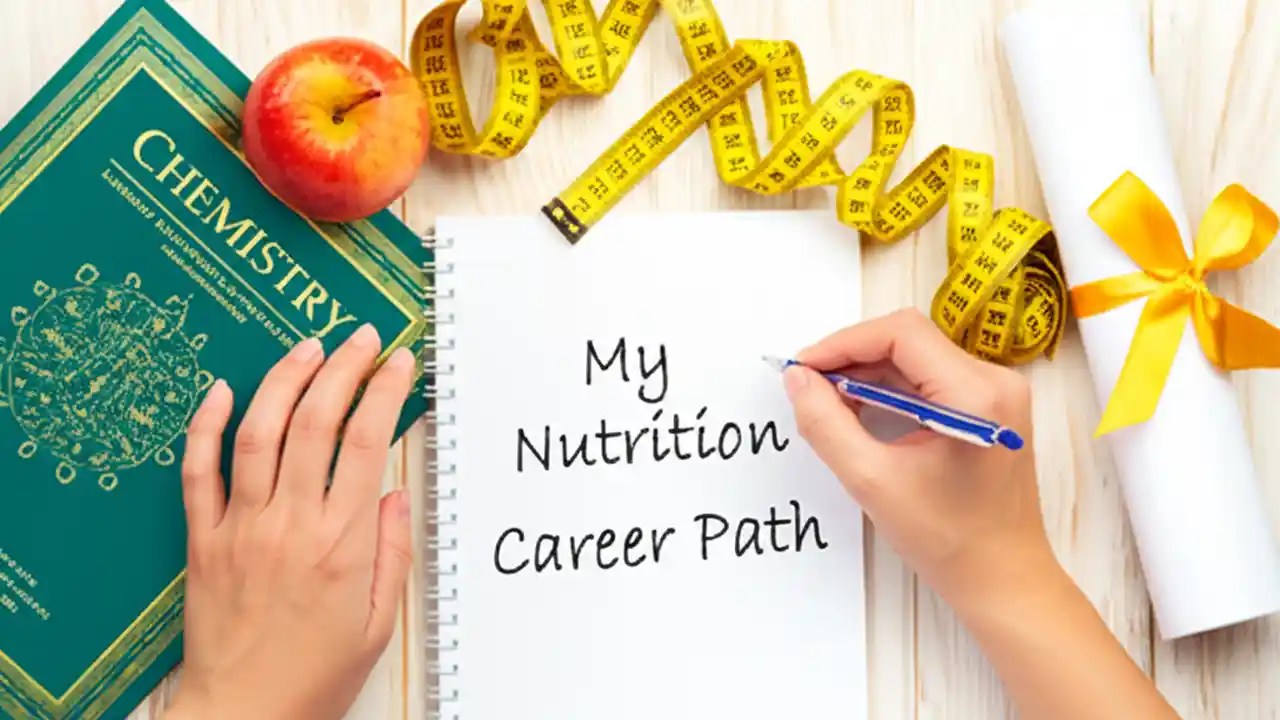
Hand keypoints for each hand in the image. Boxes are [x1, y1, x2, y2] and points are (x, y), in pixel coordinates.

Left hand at [166, 324, 415, 719]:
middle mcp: (290, 524)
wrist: (245, 715)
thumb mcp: (377, 623)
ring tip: (309, 347)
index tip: (398, 363)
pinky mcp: (202, 539)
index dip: (384, 392)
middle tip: (361, 338)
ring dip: (286, 380)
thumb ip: (391, 552)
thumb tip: (395, 493)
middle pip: (316, 422)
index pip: (366, 443)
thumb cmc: (314, 677)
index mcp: (341, 544)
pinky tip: (219, 389)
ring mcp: (241, 527)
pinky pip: (197, 470)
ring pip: (260, 431)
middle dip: (343, 368)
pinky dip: (205, 424)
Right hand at [783, 309, 1178, 719]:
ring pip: (918, 359)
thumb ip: (826, 424)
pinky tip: (861, 413)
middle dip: (853, 358)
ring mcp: (998, 394)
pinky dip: (892, 389)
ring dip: (869, 374)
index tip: (804, 368)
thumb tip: (797, 379)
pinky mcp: (991, 408)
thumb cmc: (949, 540)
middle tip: (809, 386)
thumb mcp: (873, 481)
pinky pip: (931, 379)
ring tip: (829, 402)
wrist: (1003, 580)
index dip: (844, 343)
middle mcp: (996, 382)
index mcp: (976, 394)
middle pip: (909, 341)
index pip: (901, 334)